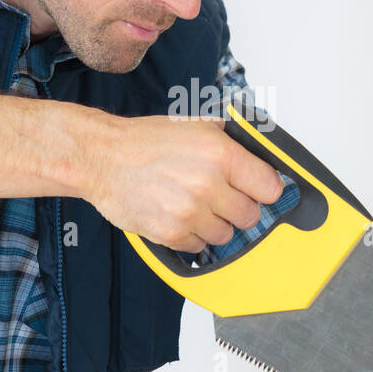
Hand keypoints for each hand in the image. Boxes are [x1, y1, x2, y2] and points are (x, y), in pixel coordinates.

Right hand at [86, 114, 284, 251]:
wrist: (102, 158)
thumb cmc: (146, 141)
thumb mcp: (196, 125)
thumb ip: (231, 141)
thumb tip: (260, 154)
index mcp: (220, 153)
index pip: (270, 188)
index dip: (263, 189)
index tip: (256, 189)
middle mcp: (208, 184)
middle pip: (250, 216)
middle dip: (237, 208)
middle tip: (219, 197)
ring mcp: (189, 212)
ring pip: (225, 235)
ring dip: (214, 224)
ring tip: (192, 204)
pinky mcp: (171, 233)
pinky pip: (199, 246)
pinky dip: (191, 235)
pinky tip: (177, 214)